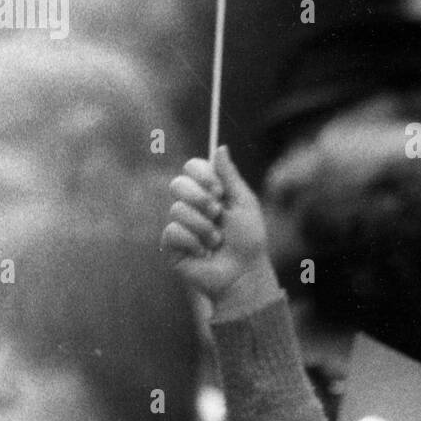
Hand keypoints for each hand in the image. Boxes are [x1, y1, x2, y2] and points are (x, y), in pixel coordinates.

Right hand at [161, 146, 280, 314]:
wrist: (244, 274)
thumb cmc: (249, 240)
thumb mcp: (244, 203)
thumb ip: (230, 176)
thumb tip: (220, 147)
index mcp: (208, 192)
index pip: (192, 167)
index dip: (203, 175)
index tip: (220, 190)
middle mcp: (191, 205)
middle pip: (178, 184)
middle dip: (201, 199)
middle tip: (218, 213)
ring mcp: (180, 225)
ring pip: (177, 209)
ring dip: (203, 226)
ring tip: (216, 241)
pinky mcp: (171, 246)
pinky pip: (173, 232)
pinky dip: (194, 242)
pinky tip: (203, 253)